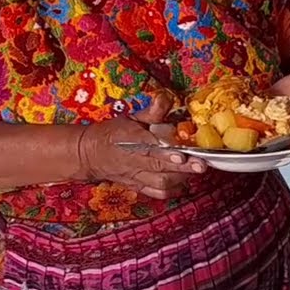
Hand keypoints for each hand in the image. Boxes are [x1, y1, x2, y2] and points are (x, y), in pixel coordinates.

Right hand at [77, 91, 206, 198]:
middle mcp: (133, 161)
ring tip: (195, 170)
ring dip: (180, 178)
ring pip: (159, 183)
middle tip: (201, 165)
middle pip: (159, 168)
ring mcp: (135, 176)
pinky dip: (171, 190)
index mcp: (130, 140)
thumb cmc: (112, 133)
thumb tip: (166, 97)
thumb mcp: (130, 117)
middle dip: (182, 168)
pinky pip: (155, 192)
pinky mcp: (136, 186)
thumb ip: (151, 111)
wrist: (89, 154)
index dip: (166, 153)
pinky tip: (183, 183)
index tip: (181, 154)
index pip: (150, 148)